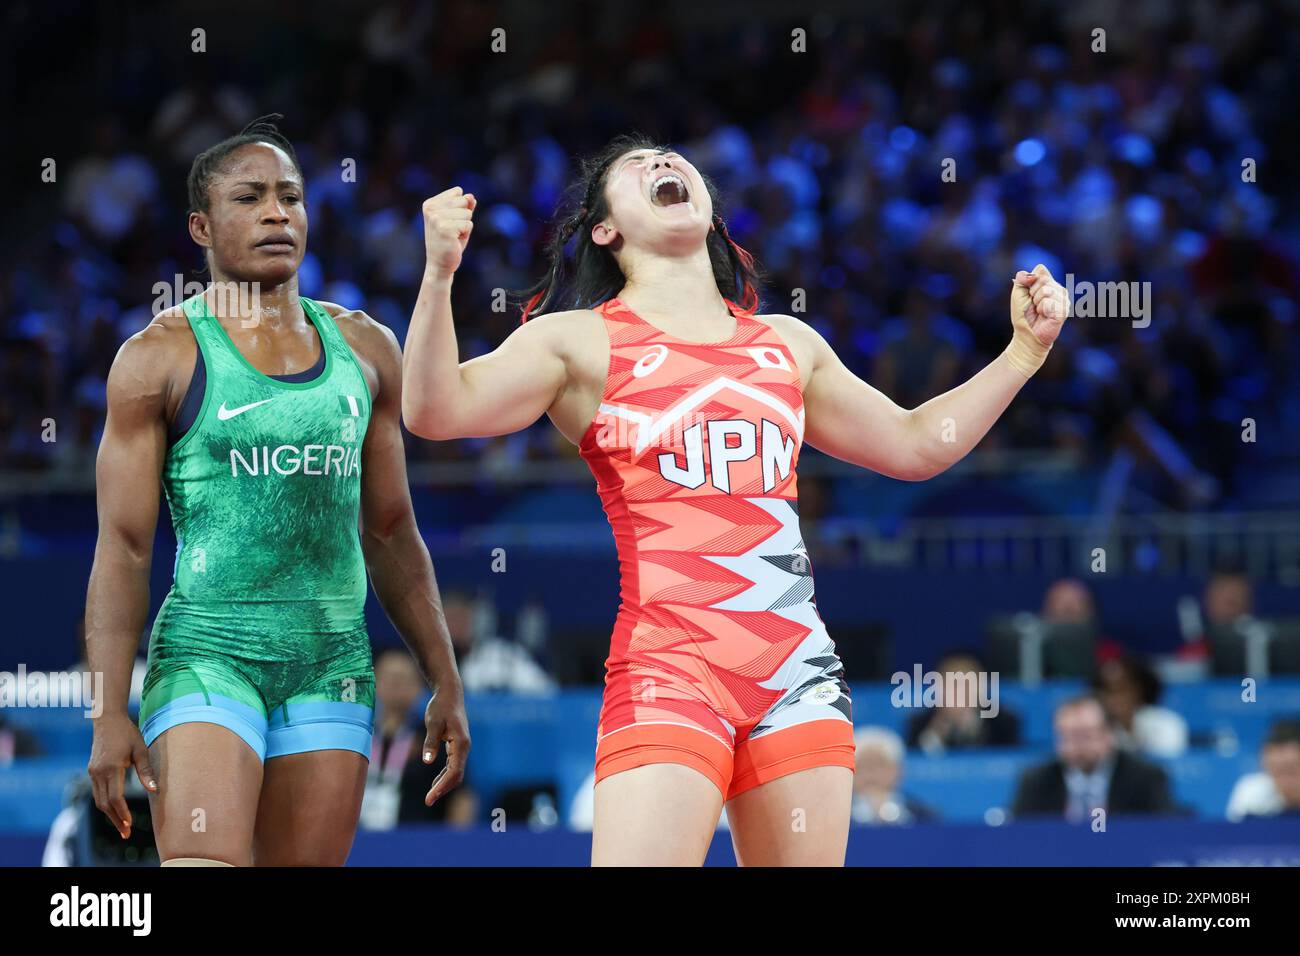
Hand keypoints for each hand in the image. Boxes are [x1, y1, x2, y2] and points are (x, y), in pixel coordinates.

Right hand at [87, 711, 157, 838]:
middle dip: (116, 820)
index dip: (122, 813)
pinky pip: (97, 793)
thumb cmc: (128, 734)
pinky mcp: (92, 772)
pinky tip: (115, 811)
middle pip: (105, 804)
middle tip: (126, 833)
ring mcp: (93, 773)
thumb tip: (154, 790)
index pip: (115, 798)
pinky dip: (105, 804)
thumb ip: (145, 771)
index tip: (129, 824)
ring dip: (110, 815)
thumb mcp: (140, 749)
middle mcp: (98, 773)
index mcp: (111, 768)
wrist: (107, 720)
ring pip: (99, 800)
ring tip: (122, 826)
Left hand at [420, 681, 470, 805]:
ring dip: (444, 784)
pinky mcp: (457, 746)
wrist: (450, 694)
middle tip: (427, 801)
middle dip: (443, 789)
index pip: (453, 772)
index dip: (442, 786)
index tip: (429, 798)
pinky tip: (435, 783)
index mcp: (460, 744)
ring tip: (430, 797)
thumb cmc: (441, 707)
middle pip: (457, 775)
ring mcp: (462, 748)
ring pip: (456, 772)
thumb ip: (430, 742)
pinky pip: (453, 766)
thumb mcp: (432, 723)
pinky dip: (444, 776)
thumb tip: (427, 762)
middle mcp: (464, 748)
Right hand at [421, 187, 475, 279]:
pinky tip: (455, 241)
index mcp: (430, 204)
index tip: (450, 221)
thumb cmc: (449, 241)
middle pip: (464, 201)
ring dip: (465, 226)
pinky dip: (466, 234)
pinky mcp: (445, 229)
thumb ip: (464, 206)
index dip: (460, 208)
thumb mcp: (457, 219)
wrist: (440, 264)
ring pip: (467, 213)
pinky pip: (468, 224)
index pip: (458, 192)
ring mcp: (437, 218)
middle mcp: (431, 209)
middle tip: (453, 230)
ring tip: (453, 236)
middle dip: (464, 217)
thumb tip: (471, 196)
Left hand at [1005, 263, 1068, 375]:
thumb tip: (1035, 269)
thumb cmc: (1023, 314)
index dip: (1029, 282)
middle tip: (1033, 305)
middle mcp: (1059, 290)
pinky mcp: (1064, 310)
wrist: (1025, 334)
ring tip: (1039, 311)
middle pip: (1043, 280)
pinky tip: (1044, 316)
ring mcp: (1064, 300)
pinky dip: (1042, 310)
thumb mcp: (1018, 293)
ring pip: (1047, 290)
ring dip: (1037, 302)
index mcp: (1050, 283)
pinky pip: (1049, 302)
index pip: (1040, 270)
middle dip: (1033, 293)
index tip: (1028, 294)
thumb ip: (1023, 278)